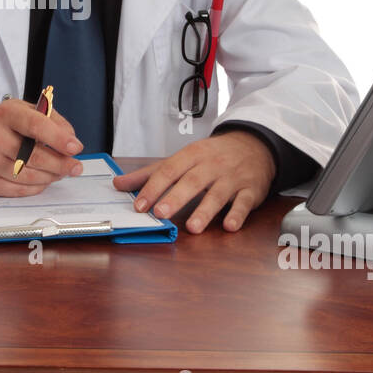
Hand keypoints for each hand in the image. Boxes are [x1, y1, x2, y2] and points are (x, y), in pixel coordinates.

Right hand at [0, 98, 83, 196]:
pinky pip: (21, 190)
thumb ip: (54, 121)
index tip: (76, 148)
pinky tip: (42, 178)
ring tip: (59, 171)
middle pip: (35, 156)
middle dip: (61, 164)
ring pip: (31, 176)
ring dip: (51, 176)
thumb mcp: (30, 110)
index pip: (36, 126)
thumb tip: (71, 142)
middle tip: (75, 167)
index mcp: (7, 114)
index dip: (59, 139)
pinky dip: (38, 186)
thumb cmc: (9, 125)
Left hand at [113, 130, 275, 233]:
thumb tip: (118, 184)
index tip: (140, 205)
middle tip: (160, 213)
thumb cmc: (211, 155)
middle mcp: (211, 165)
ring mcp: (231, 178)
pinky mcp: (250, 190)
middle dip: (176, 197)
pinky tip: (229, 226)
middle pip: (192, 181)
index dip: (153, 187)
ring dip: (205, 211)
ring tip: (192, 227)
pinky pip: (244, 202)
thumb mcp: (181, 158)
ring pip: (218, 194)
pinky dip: (238, 214)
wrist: (253, 145)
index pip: (169, 170)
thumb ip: (150, 173)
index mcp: (191, 155)